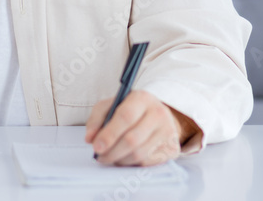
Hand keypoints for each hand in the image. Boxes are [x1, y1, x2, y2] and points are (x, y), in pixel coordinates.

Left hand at [84, 90, 198, 165]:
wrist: (156, 114)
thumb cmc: (129, 110)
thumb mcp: (111, 105)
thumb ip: (97, 119)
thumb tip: (90, 138)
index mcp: (142, 98)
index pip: (125, 117)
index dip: (109, 134)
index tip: (96, 146)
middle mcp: (159, 113)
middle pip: (132, 139)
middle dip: (112, 152)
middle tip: (100, 156)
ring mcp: (168, 131)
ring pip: (139, 154)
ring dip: (120, 160)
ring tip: (109, 158)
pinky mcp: (172, 148)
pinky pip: (147, 163)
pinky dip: (131, 164)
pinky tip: (124, 159)